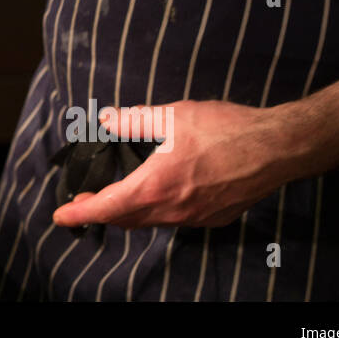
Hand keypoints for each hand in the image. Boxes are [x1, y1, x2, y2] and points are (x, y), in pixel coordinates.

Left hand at [51, 100, 300, 228]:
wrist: (277, 148)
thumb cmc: (226, 129)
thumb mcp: (172, 115)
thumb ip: (134, 119)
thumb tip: (106, 120)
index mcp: (157, 185)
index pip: (108, 208)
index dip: (80, 213)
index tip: (61, 215)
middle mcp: (174, 209)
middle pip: (126, 219)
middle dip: (100, 213)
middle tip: (82, 201)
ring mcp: (195, 217)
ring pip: (150, 222)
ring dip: (127, 213)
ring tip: (113, 199)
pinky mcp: (212, 217)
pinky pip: (173, 220)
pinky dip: (154, 212)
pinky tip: (155, 195)